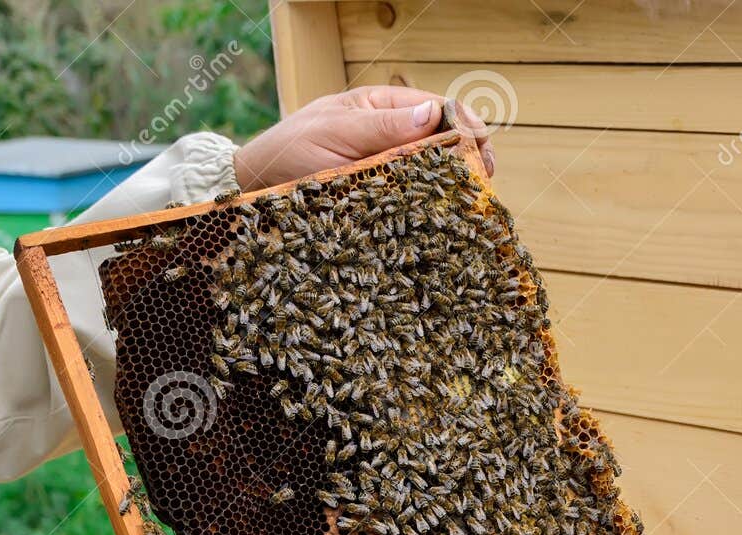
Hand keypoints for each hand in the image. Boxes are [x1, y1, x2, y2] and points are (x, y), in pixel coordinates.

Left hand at [233, 86, 493, 191]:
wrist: (256, 188)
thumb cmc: (289, 151)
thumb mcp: (334, 132)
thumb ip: (381, 126)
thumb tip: (432, 115)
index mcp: (384, 108)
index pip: (439, 109)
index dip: (467, 126)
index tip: (482, 150)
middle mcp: (393, 136)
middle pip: (446, 142)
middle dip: (471, 157)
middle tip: (486, 181)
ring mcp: (391, 169)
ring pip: (436, 173)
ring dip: (456, 185)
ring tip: (473, 203)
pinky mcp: (384, 200)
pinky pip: (416, 202)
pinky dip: (434, 209)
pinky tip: (447, 219)